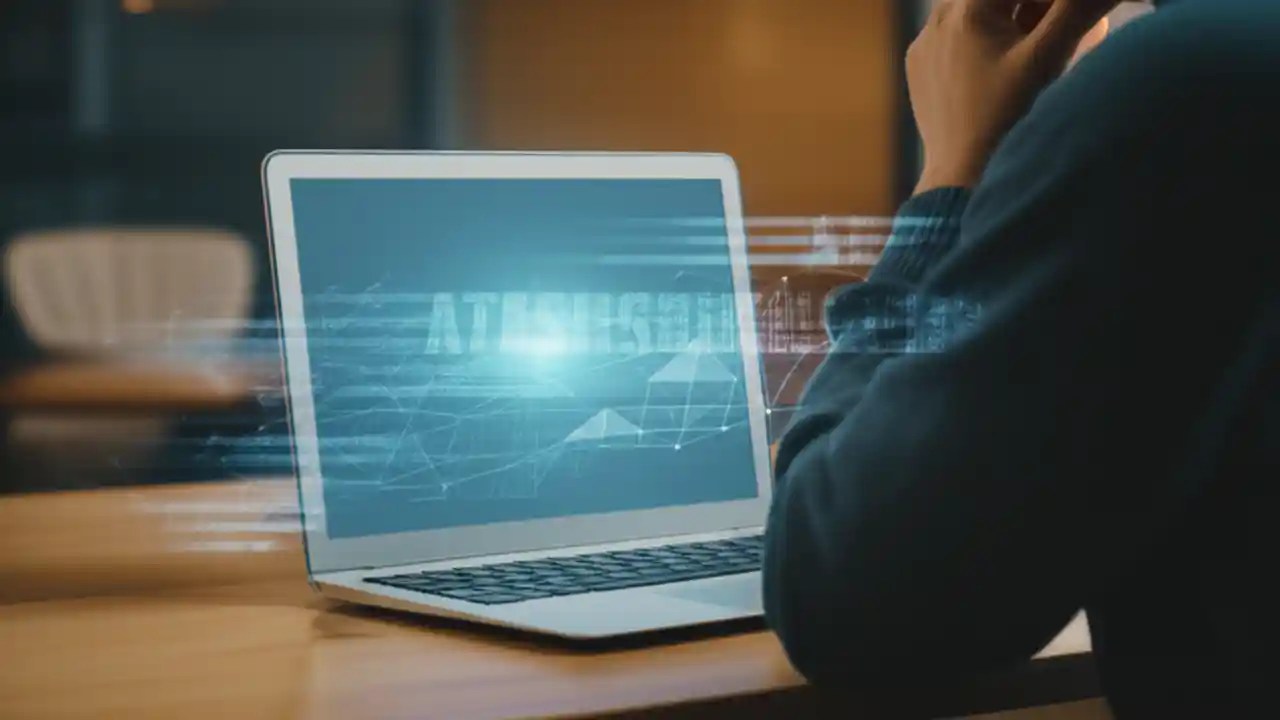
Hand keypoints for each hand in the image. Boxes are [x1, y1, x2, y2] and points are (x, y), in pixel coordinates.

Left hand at [908, 0, 1119, 193]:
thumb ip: (1078, 9)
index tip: (1069, 17)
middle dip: (1035, 9)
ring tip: (1042, 50)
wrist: (962, 179)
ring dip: (1015, 23)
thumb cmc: (1006, 120)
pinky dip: (987, 44)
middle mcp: (937, 22)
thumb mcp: (1047, 58)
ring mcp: (925, 47)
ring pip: (978, 16)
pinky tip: (1008, 70)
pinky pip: (957, 42)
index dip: (1049, 4)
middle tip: (1063, 31)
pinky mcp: (922, 71)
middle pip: (996, 1)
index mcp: (965, 10)